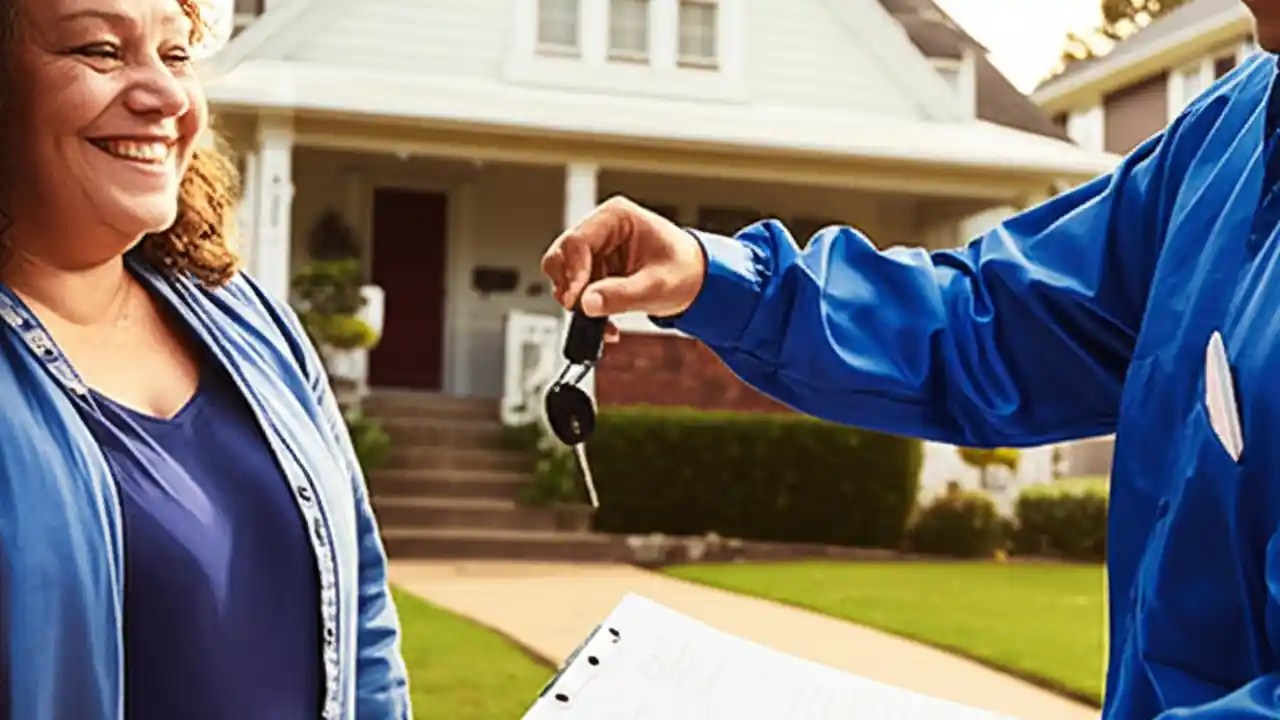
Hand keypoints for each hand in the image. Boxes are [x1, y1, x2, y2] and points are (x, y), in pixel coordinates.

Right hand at [541, 196, 706, 326]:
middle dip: (570, 287)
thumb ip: (621, 294)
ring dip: (578, 303)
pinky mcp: (594, 270)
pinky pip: (576, 290)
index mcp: (616, 217)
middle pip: (561, 256)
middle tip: (583, 311)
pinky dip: (586, 309)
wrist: (695, 280)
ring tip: (602, 320)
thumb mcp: (657, 284)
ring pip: (564, 276)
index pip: (577, 241)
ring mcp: (595, 250)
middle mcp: (600, 229)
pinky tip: (604, 322)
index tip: (576, 299)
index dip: (572, 272)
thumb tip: (588, 303)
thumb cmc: (684, 269)